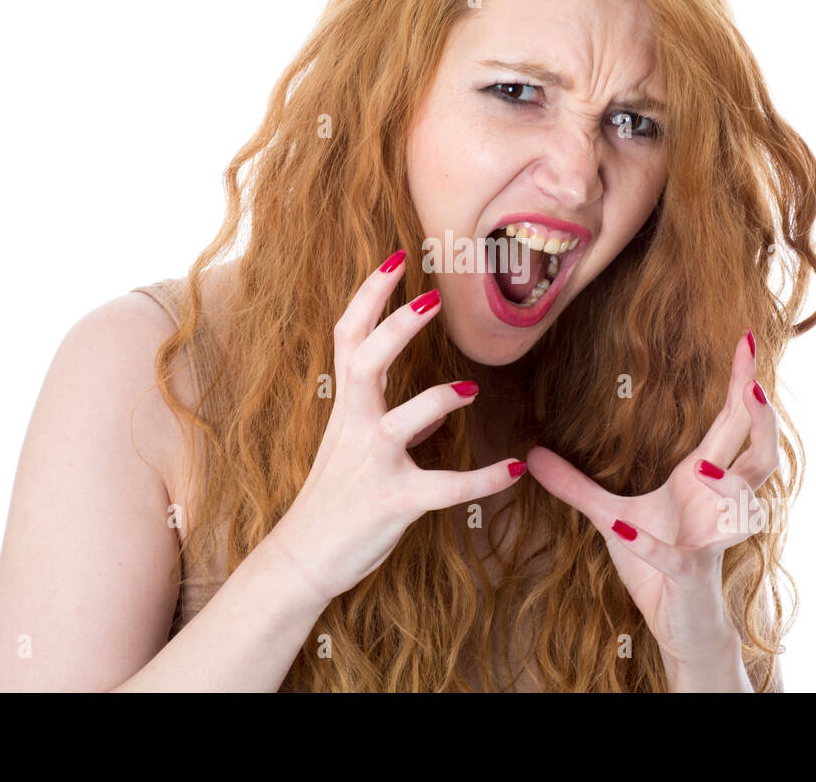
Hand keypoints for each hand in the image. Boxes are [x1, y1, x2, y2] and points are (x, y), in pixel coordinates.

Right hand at [264, 249, 525, 604]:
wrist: (302, 557)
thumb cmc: (332, 497)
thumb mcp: (350, 447)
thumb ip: (386, 420)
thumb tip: (434, 409)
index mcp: (346, 407)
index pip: (348, 337)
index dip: (368, 296)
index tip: (394, 258)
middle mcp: (354, 428)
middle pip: (364, 362)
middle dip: (394, 328)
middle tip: (431, 298)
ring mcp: (372, 466)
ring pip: (402, 423)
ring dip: (439, 401)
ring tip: (471, 389)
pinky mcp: (393, 504)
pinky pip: (443, 489)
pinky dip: (483, 480)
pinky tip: (514, 469)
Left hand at [524, 330, 777, 667]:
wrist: (677, 624)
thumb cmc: (657, 566)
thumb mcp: (611, 519)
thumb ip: (574, 485)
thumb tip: (531, 454)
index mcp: (702, 480)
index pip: (731, 424)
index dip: (741, 383)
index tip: (745, 338)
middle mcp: (717, 504)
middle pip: (758, 456)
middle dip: (759, 420)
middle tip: (752, 383)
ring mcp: (710, 540)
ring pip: (741, 505)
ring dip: (725, 485)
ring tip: (702, 464)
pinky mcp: (691, 573)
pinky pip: (679, 557)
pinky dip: (652, 546)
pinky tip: (627, 532)